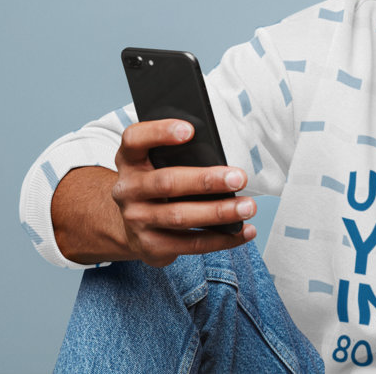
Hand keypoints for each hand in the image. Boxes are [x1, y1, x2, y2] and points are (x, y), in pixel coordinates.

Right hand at [111, 118, 257, 266]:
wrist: (132, 226)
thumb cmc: (156, 184)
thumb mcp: (156, 164)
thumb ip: (178, 156)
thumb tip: (223, 160)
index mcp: (130, 160)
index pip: (135, 139)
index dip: (160, 132)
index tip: (190, 130)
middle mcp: (128, 189)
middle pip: (166, 182)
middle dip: (206, 181)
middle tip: (239, 178)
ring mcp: (137, 219)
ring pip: (180, 216)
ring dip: (219, 212)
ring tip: (247, 207)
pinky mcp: (150, 246)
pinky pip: (190, 243)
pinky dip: (221, 239)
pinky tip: (243, 231)